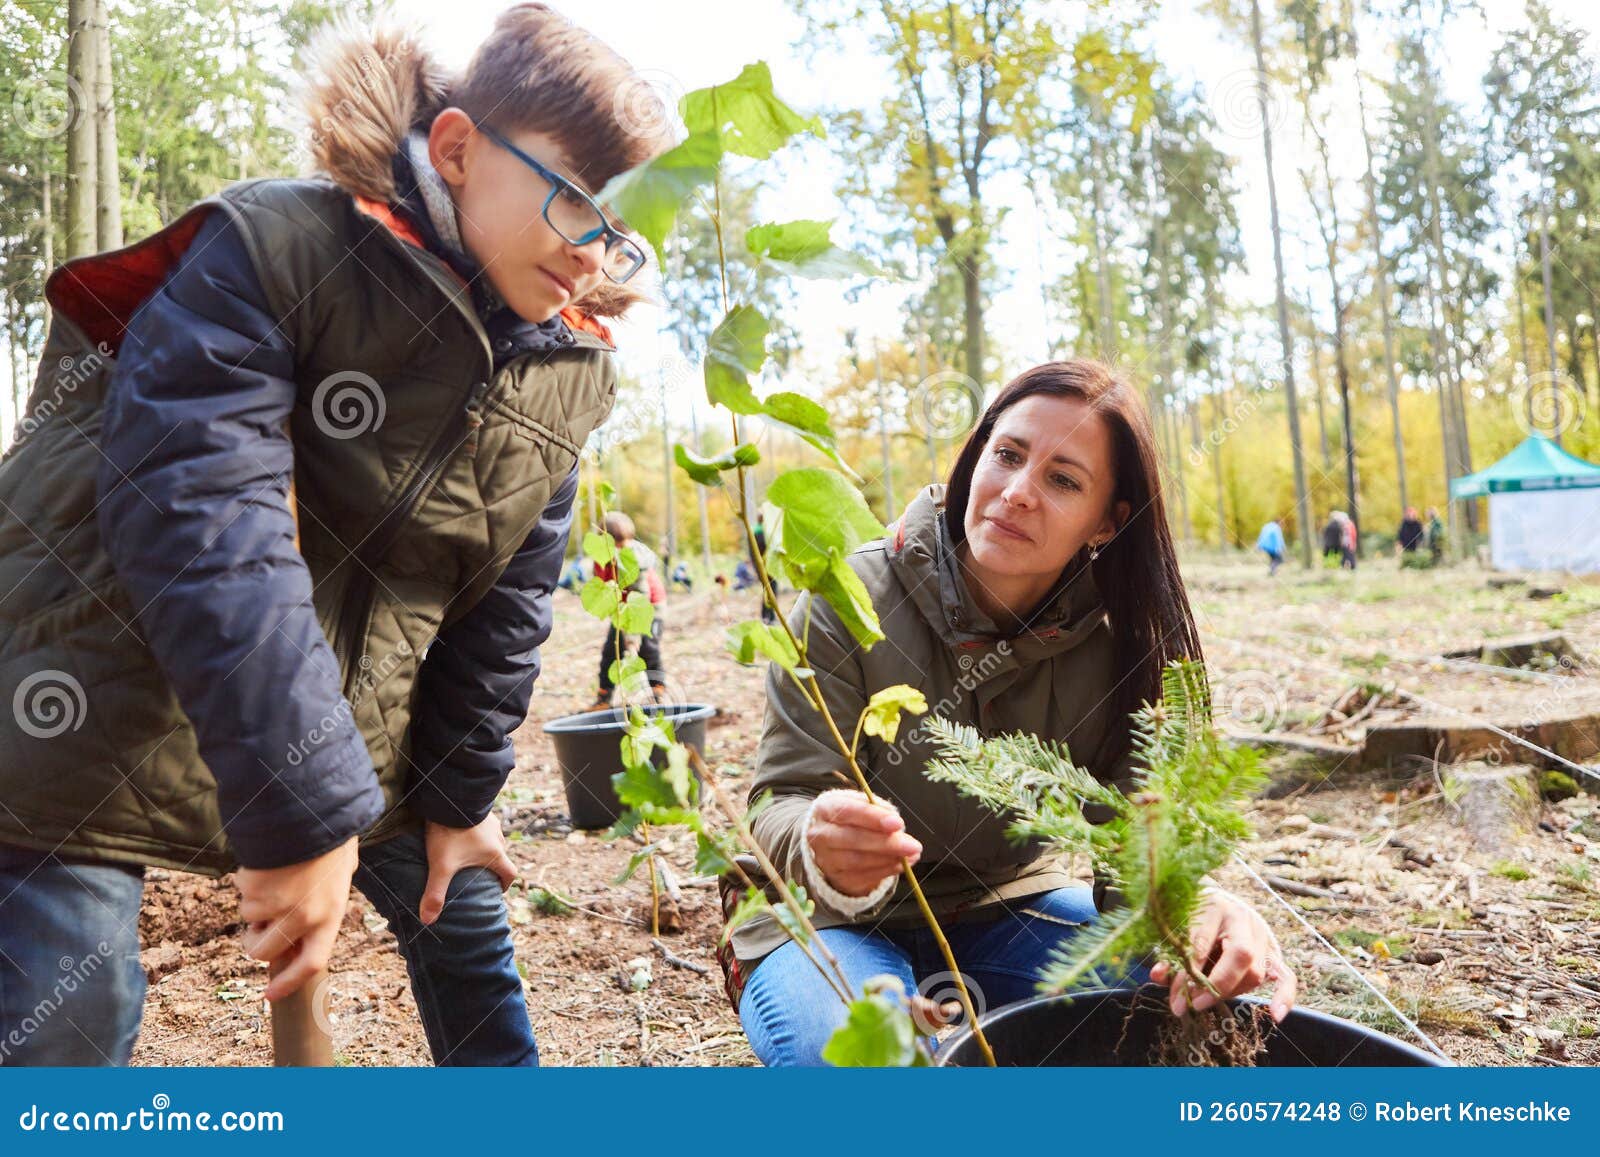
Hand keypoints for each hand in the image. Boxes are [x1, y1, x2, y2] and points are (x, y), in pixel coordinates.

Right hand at [236, 836, 358, 1001]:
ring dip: (253, 902)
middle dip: (254, 942)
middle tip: (257, 925)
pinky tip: (266, 861)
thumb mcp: (341, 871)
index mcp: (330, 914)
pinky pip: (241, 893)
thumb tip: (313, 919)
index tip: (269, 995)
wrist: (310, 807)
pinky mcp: (253, 889)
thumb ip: (327, 898)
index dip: (288, 982)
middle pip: (265, 952)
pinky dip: (247, 881)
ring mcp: (276, 904)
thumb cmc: (329, 835)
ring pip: (248, 920)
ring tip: (274, 873)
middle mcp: (304, 916)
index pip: (311, 963)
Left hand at [419, 815, 516, 924]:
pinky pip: (482, 824)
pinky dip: (475, 831)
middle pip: (500, 856)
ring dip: (484, 847)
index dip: (505, 884)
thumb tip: (428, 921)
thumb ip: (435, 893)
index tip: (496, 889)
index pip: (510, 873)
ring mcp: (491, 821)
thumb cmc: (450, 833)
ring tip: (467, 852)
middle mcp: (498, 838)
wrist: (451, 796)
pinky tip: (460, 830)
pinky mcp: (480, 809)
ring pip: (492, 839)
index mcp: (495, 854)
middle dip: (491, 866)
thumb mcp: (441, 866)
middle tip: (477, 874)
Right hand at [807, 788, 921, 897]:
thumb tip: (895, 823)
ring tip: (911, 854)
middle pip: (852, 839)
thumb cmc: (853, 819)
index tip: (898, 823)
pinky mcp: (837, 878)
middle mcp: (820, 835)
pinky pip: (862, 876)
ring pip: (857, 860)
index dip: (873, 817)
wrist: (834, 842)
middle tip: (913, 845)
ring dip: (888, 858)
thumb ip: (877, 810)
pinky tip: (901, 865)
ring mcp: (826, 859)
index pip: (847, 811)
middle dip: (886, 843)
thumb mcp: (862, 806)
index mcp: (825, 809)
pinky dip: (885, 871)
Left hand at [1149, 888, 1297, 1022]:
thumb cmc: (1193, 916)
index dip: (1189, 973)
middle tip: (1196, 1004)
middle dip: (1218, 986)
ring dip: (1232, 992)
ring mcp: (1262, 935)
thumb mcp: (1177, 927)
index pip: (1203, 943)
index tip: (1178, 999)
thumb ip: (1169, 953)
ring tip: (1208, 999)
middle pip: (1241, 956)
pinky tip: (1276, 1015)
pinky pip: (1286, 975)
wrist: (1217, 899)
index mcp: (1214, 906)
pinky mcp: (1273, 951)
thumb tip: (1158, 976)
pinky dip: (1283, 996)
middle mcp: (1243, 918)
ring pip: (1256, 971)